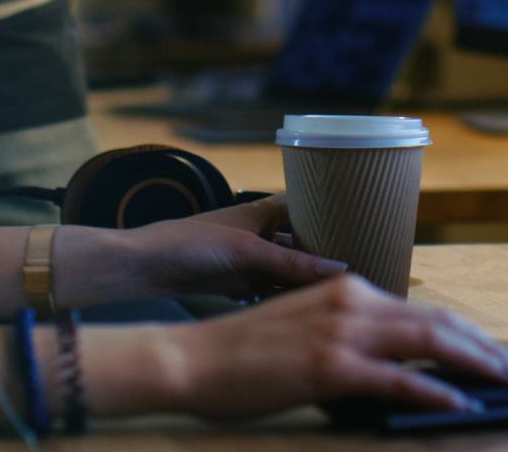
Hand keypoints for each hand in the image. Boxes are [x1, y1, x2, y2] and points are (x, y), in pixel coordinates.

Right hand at [93, 275, 507, 420]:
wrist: (193, 358)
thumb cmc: (244, 353)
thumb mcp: (306, 328)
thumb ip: (351, 333)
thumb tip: (395, 361)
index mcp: (348, 289)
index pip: (423, 311)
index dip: (467, 334)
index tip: (497, 355)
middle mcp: (352, 300)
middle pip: (438, 322)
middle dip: (485, 348)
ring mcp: (342, 332)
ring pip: (429, 342)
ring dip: (476, 364)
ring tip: (506, 384)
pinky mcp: (330, 366)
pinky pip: (398, 381)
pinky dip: (435, 392)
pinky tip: (460, 406)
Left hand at [111, 194, 344, 299]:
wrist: (142, 268)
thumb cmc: (189, 244)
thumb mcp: (246, 252)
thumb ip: (291, 263)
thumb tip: (341, 269)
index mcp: (264, 209)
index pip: (309, 201)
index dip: (335, 207)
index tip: (366, 218)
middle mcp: (261, 230)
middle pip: (305, 237)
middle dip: (330, 249)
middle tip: (365, 262)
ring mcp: (251, 257)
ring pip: (291, 266)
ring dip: (311, 276)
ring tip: (346, 290)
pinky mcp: (240, 281)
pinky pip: (275, 286)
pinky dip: (290, 295)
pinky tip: (312, 307)